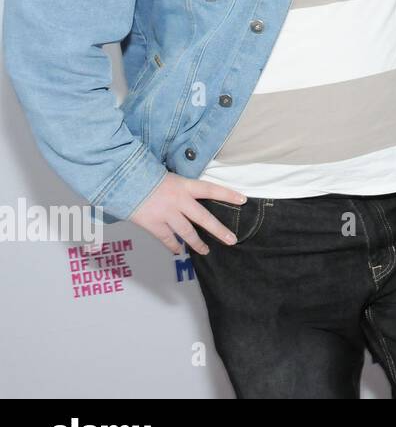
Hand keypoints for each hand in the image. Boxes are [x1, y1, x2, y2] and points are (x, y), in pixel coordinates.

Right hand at [129, 172, 246, 253]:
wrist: (121, 180)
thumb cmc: (144, 175)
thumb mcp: (168, 176)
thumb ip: (181, 187)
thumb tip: (190, 196)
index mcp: (184, 185)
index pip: (211, 189)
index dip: (228, 194)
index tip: (243, 200)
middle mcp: (178, 201)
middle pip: (204, 218)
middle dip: (219, 230)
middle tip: (232, 240)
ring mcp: (166, 214)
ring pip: (187, 233)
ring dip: (198, 243)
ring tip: (206, 251)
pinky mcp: (153, 224)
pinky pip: (167, 239)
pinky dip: (173, 246)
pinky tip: (178, 251)